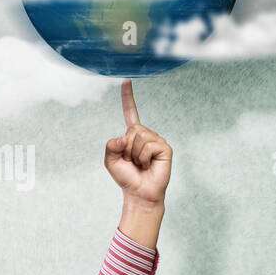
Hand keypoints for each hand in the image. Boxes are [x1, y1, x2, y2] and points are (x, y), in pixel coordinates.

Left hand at [104, 80, 171, 205]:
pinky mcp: (165, 148)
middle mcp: (146, 134)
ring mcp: (157, 140)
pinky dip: (143, 158)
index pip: (130, 113)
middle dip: (127, 149)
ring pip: (139, 138)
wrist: (139, 193)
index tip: (126, 80)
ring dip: (135, 155)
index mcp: (132, 135)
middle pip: (132, 130)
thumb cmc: (126, 177)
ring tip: (140, 165)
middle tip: (132, 162)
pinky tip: (148, 165)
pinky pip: (148, 146)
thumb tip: (124, 138)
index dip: (128, 98)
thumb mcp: (110, 161)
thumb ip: (110, 146)